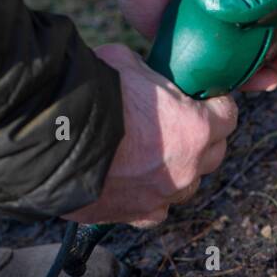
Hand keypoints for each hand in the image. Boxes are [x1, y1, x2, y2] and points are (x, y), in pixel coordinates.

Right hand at [65, 45, 236, 225]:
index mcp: (196, 128)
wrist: (48, 136)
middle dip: (202, 136)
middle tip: (178, 122)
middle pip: (213, 152)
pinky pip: (156, 209)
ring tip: (155, 152)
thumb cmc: (90, 95)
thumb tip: (142, 71)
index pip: (228, 116)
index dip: (215, 104)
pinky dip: (151, 197)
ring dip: (179, 168)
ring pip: (187, 183)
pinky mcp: (134, 214)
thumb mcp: (126, 62)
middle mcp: (187, 167)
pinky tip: (136, 181)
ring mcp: (161, 195)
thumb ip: (147, 72)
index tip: (202, 98)